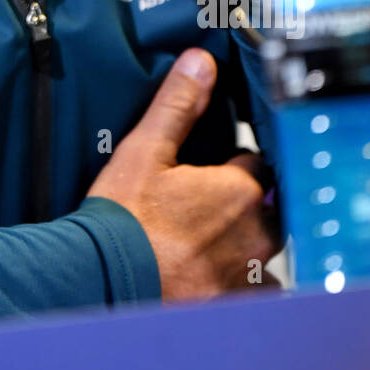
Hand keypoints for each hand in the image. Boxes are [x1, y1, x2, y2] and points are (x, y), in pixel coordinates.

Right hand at [86, 48, 280, 298]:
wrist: (101, 283)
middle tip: (205, 205)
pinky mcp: (231, 307)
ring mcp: (245, 275)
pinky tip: (207, 277)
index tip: (210, 169)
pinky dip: (237, 286)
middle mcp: (254, 235)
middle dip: (245, 204)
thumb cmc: (122, 219)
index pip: (257, 165)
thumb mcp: (144, 151)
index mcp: (238, 191)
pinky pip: (253, 294)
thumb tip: (201, 62)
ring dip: (244, 247)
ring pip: (262, 253)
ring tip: (202, 244)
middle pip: (267, 208)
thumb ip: (177, 105)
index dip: (234, 164)